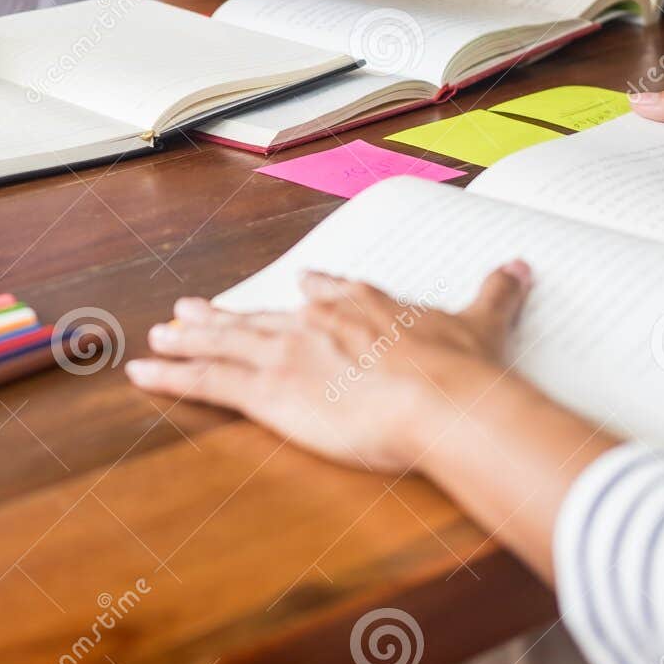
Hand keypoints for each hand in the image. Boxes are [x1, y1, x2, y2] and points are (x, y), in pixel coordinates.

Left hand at [125, 263, 533, 471]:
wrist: (441, 398)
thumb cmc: (462, 366)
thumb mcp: (482, 320)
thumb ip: (496, 291)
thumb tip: (520, 265)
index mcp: (362, 303)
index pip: (325, 293)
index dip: (308, 294)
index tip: (298, 289)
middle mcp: (314, 321)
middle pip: (261, 316)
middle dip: (226, 315)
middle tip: (194, 309)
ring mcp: (285, 353)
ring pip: (224, 343)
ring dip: (189, 339)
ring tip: (160, 334)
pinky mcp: (266, 390)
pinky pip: (206, 382)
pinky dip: (172, 376)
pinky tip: (142, 373)